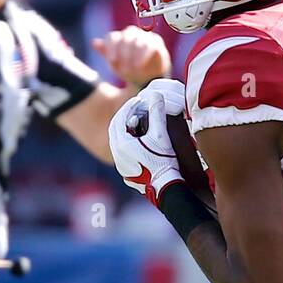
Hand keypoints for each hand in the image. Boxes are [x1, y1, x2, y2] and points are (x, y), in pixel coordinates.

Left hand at [93, 27, 170, 87]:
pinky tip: (141, 65)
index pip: (113, 37)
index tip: (112, 61)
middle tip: (124, 69)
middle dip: (124, 53)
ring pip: (139, 40)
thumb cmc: (130, 70)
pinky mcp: (158, 45)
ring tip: (133, 69)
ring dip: (135, 55)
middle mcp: (133, 34)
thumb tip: (94, 43)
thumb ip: (106, 52)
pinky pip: (152, 46)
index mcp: (121, 37)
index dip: (111, 49)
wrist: (146, 81)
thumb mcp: (116, 64)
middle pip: (127, 36)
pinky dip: (145, 56)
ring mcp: (147, 38)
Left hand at [108, 79, 185, 205]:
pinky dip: (129, 144)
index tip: (140, 100)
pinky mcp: (127, 175)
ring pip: (118, 143)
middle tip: (137, 110)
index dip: (129, 107)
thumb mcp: (160, 134)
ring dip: (127, 132)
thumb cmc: (163, 162)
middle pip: (115, 130)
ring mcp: (121, 167)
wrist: (166, 188)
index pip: (119, 118)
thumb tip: (154, 94)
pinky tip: (141, 143)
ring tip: (140, 125)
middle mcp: (117, 156)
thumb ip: (157, 113)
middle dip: (125, 117)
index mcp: (121, 144)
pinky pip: (123, 155)